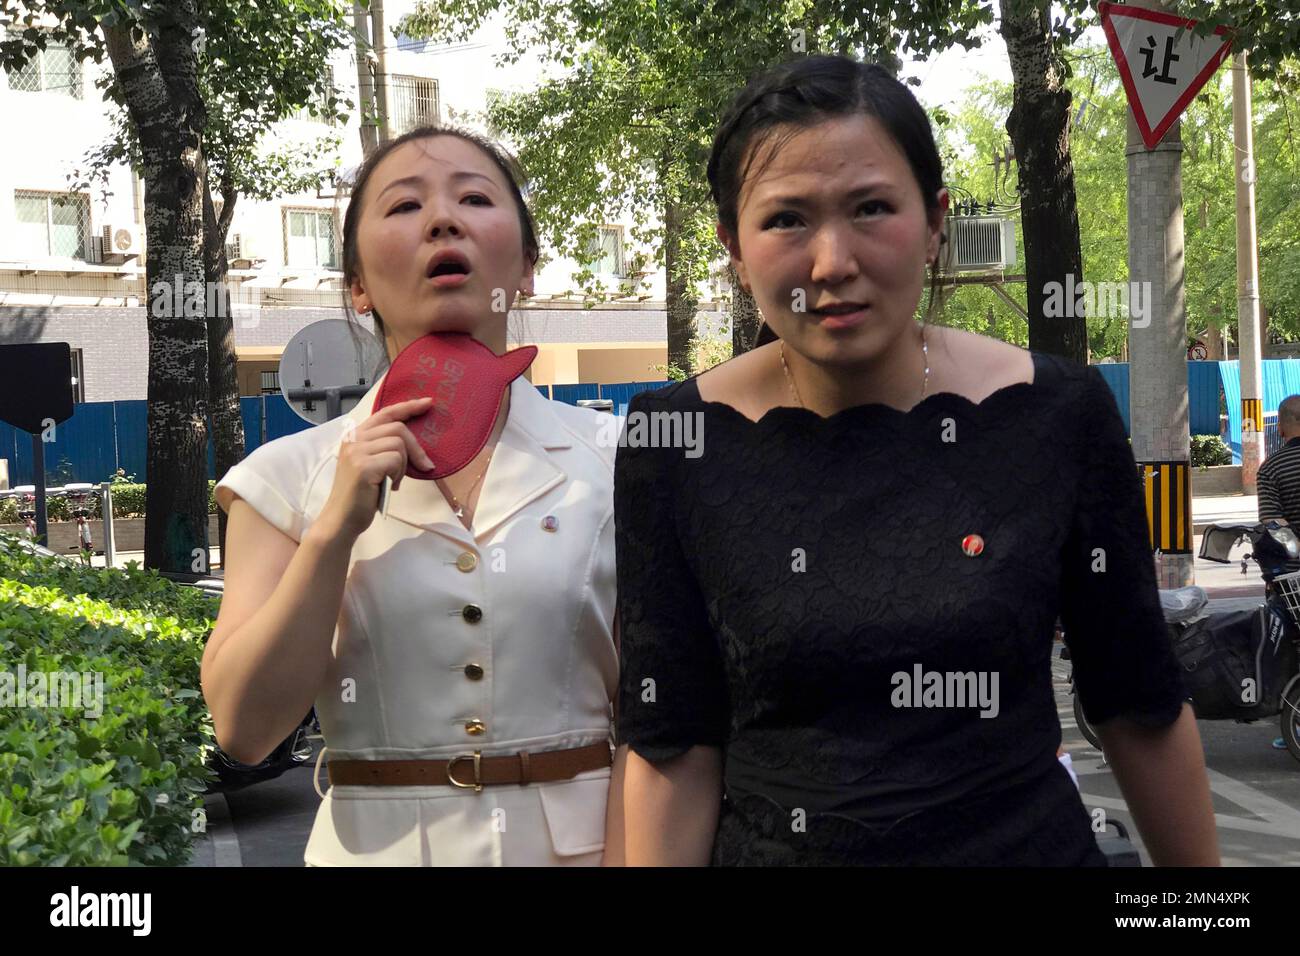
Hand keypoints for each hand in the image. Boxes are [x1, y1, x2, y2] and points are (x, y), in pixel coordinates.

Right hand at [318, 397, 436, 539]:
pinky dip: (398, 475)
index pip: (385, 413)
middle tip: (423, 466)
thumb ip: (385, 448)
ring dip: (404, 466)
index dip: (408, 407)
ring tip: (393, 481)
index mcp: (355, 435)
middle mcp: (353, 439)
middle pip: (398, 428)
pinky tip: (388, 486)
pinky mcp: (363, 466)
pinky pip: (395, 460)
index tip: (428, 403)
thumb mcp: (373, 464)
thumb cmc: (361, 494)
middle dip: (415, 448)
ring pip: (398, 444)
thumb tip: (416, 444)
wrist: (342, 519)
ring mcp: (356, 451)